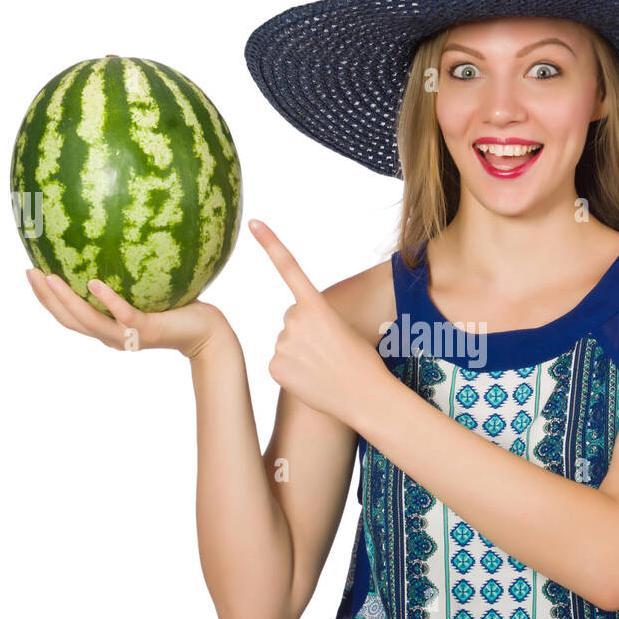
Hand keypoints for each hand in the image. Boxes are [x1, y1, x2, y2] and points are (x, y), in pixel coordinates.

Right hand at [25, 268, 231, 358]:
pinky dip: (106, 300)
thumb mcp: (150, 287)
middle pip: (69, 320)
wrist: (208, 333)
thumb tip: (118, 233)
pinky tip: (93, 282)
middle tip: (29, 271)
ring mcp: (128, 336)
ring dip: (64, 300)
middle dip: (46, 298)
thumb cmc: (181, 309)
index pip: (69, 316)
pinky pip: (122, 314)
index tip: (31, 271)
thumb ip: (131, 271)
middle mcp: (113, 336)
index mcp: (108, 327)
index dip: (47, 298)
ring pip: (87, 321)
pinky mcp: (147, 332)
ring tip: (48, 277)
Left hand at [249, 219, 388, 426]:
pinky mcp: (274, 367)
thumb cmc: (362, 362)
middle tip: (329, 350)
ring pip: (286, 342)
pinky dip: (293, 371)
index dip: (270, 243)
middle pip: (292, 318)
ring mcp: (282, 344)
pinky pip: (279, 363)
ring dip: (301, 353)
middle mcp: (295, 320)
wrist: (364, 396)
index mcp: (316, 306)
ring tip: (323, 367)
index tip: (253, 222)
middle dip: (306, 331)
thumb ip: (316, 322)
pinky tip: (311, 379)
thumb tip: (294, 333)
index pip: (290, 268)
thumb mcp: (345, 330)